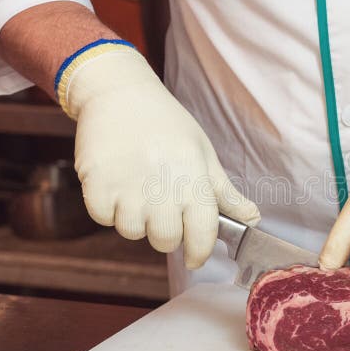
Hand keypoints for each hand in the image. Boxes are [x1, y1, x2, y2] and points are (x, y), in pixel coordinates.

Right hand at [61, 44, 259, 267]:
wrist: (119, 93)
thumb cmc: (167, 124)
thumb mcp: (203, 153)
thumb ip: (225, 194)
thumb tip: (253, 219)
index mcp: (193, 181)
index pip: (202, 236)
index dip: (200, 252)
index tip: (195, 257)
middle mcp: (161, 189)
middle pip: (165, 241)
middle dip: (166, 234)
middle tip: (163, 209)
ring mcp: (127, 189)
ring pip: (132, 232)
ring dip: (135, 219)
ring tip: (138, 190)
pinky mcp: (96, 185)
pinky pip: (103, 218)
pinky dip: (108, 208)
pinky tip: (117, 184)